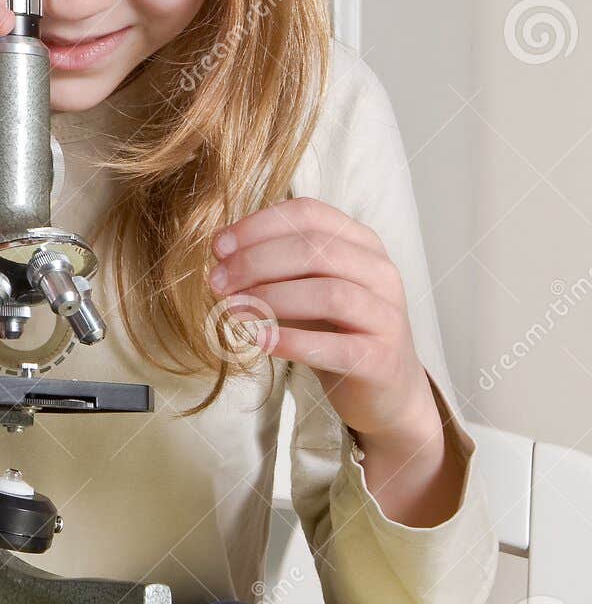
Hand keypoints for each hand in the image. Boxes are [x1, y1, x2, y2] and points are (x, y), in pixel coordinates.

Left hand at [209, 197, 461, 523]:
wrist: (385, 389)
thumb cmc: (335, 330)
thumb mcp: (303, 288)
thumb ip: (272, 268)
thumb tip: (220, 252)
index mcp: (361, 243)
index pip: (308, 213)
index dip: (257, 226)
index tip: (218, 247)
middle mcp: (380, 272)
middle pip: (315, 249)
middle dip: (256, 262)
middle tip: (218, 282)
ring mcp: (386, 316)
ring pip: (329, 294)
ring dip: (271, 298)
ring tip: (233, 309)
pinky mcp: (382, 359)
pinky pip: (337, 347)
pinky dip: (292, 341)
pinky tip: (259, 341)